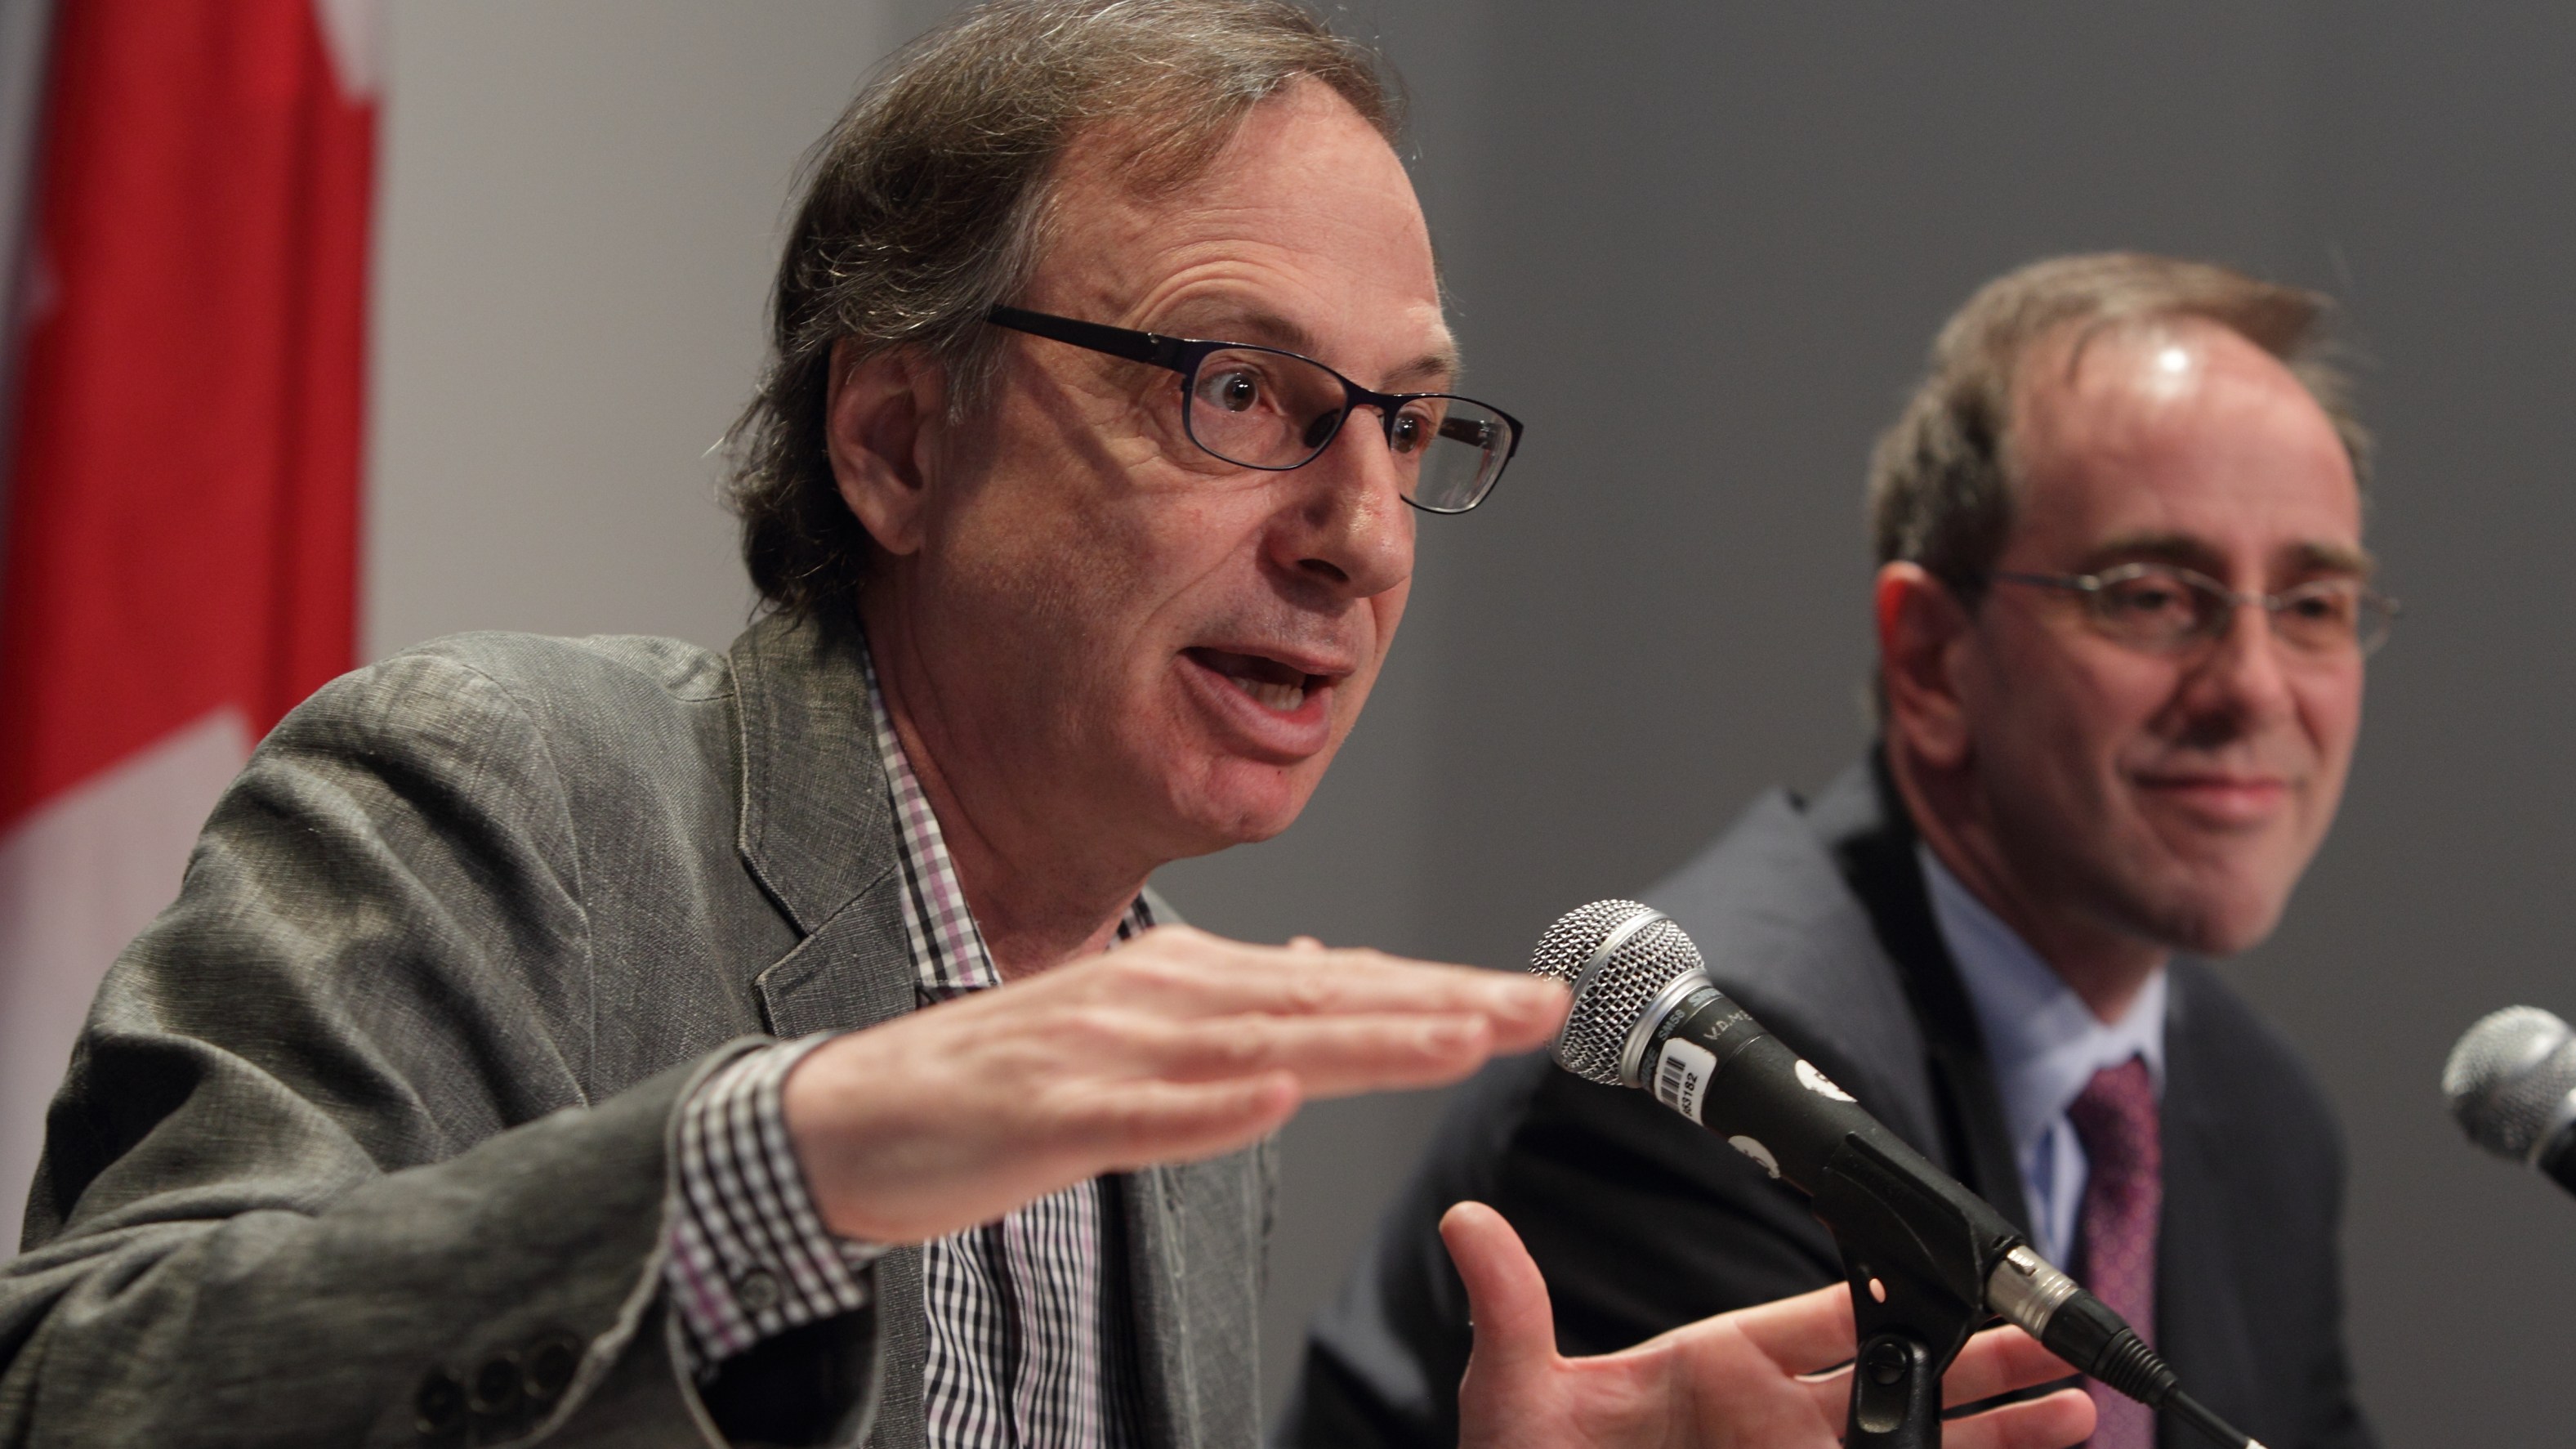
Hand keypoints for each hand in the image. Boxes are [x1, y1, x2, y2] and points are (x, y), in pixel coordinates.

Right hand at [783, 925, 1566, 1242]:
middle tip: (1539, 1007)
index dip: (1438, 990)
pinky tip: (1279, 1098)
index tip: (1534, 998)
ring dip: (1360, 1039)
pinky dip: (1212, 1109)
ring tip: (1454, 1039)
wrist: (848, 1115)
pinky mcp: (1047, 1114)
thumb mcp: (1127, 1029)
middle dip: (1438, 1004)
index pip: (1336, 985)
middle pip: (1321, 1002)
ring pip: (1255, 1046)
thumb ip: (1230, 1003)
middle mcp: (1154, 1000)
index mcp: (1181, 983)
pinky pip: (1142, 1119)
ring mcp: (1100, 1053)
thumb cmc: (991, 1081)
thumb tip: (1323, 969)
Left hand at [1443, 1202, 2095, 1448]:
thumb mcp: (1516, 1399)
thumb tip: (1465, 1224)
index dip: (1897, 1304)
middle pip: (1901, 1381)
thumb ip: (1512, 1314)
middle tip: (2061, 1350)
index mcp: (1715, 1371)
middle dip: (1983, 1366)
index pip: (1825, 1321)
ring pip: (1918, 1445)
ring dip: (1996, 1431)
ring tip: (2079, 1412)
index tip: (1961, 1284)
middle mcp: (1769, 1424)